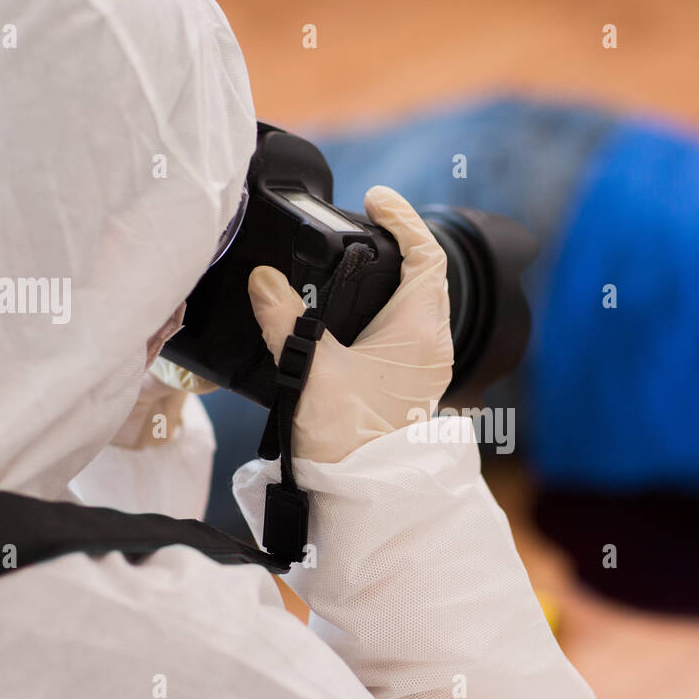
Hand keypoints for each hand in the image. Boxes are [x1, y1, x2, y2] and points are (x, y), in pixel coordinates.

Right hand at [247, 185, 452, 462]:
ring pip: (419, 303)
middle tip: (361, 223)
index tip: (375, 200)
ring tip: (354, 258)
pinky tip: (353, 312)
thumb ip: (284, 319)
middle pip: (427, 275)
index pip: (427, 255)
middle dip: (398, 243)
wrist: (361, 498)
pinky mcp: (412, 384)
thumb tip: (265, 279)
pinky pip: (408, 329)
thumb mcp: (309, 372)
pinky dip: (386, 307)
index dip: (403, 219)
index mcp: (421, 332)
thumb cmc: (346, 441)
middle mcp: (434, 345)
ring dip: (393, 277)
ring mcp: (426, 366)